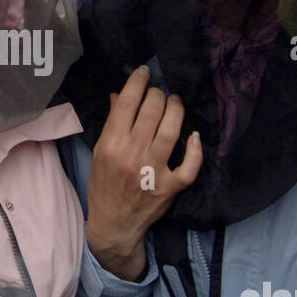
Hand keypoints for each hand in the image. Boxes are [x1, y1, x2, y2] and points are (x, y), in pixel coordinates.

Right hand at [85, 66, 201, 279]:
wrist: (114, 224)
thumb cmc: (104, 185)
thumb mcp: (101, 152)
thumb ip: (112, 123)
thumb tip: (120, 94)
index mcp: (111, 145)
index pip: (127, 103)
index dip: (138, 82)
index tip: (144, 72)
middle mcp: (132, 155)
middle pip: (152, 111)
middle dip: (158, 94)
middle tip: (159, 92)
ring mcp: (153, 171)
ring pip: (172, 130)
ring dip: (177, 109)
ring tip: (175, 102)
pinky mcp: (170, 187)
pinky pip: (190, 164)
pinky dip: (195, 148)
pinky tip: (194, 136)